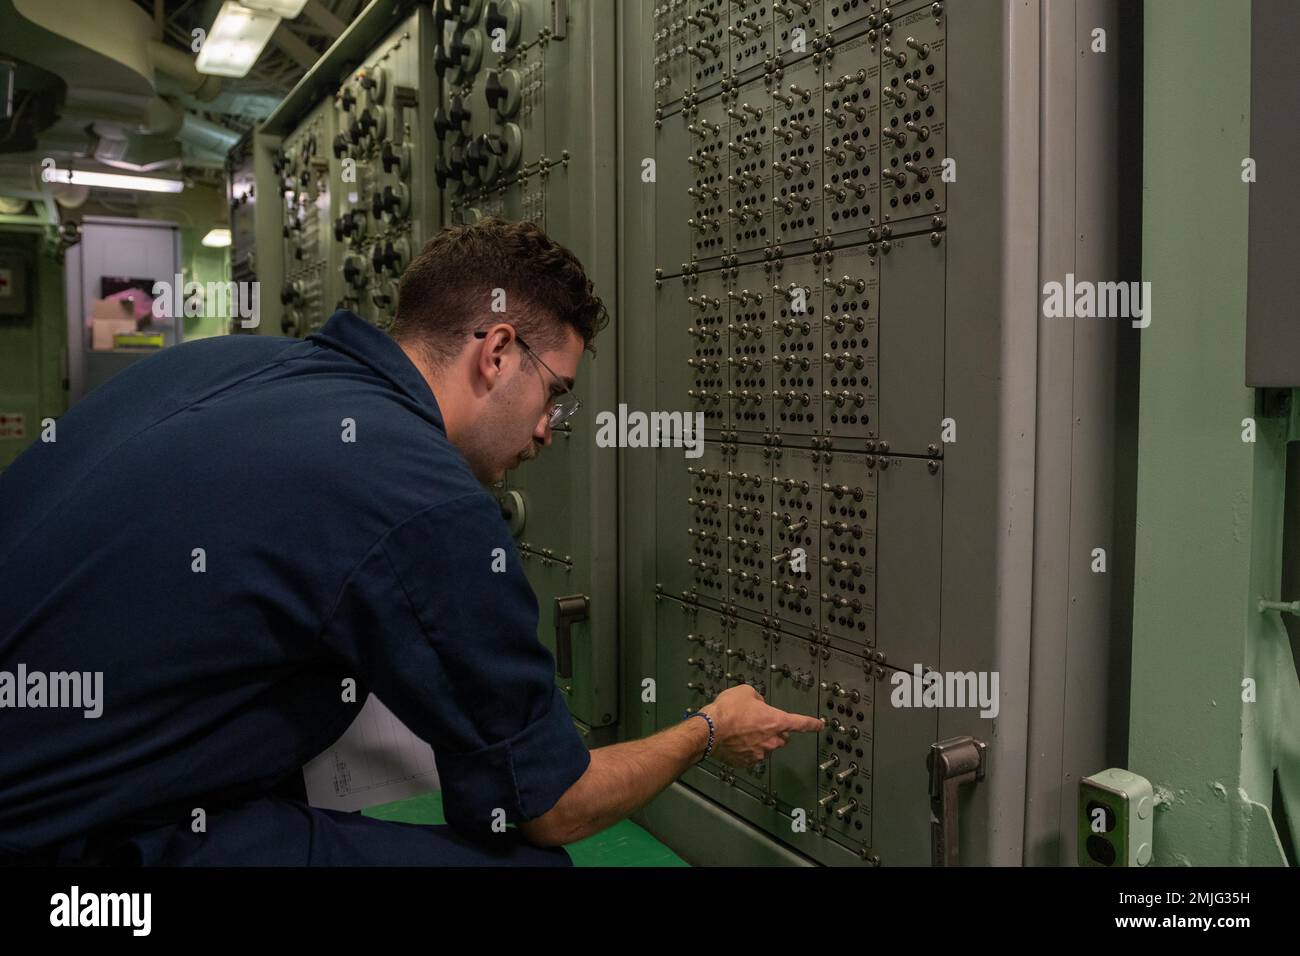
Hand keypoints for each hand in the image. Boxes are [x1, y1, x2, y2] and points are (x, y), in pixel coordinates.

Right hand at [702, 684, 823, 768]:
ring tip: (741, 731)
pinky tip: (735, 742)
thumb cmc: (728, 710)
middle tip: (759, 723)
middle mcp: (772, 740)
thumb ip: (758, 698)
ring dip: (759, 741)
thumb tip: (758, 704)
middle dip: (775, 731)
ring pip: (766, 747)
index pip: (801, 723)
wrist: (709, 730)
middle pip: (782, 737)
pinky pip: (752, 756)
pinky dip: (746, 750)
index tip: (820, 725)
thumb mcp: (746, 692)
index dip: (812, 724)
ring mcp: (760, 753)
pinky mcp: (746, 763)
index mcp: (777, 721)